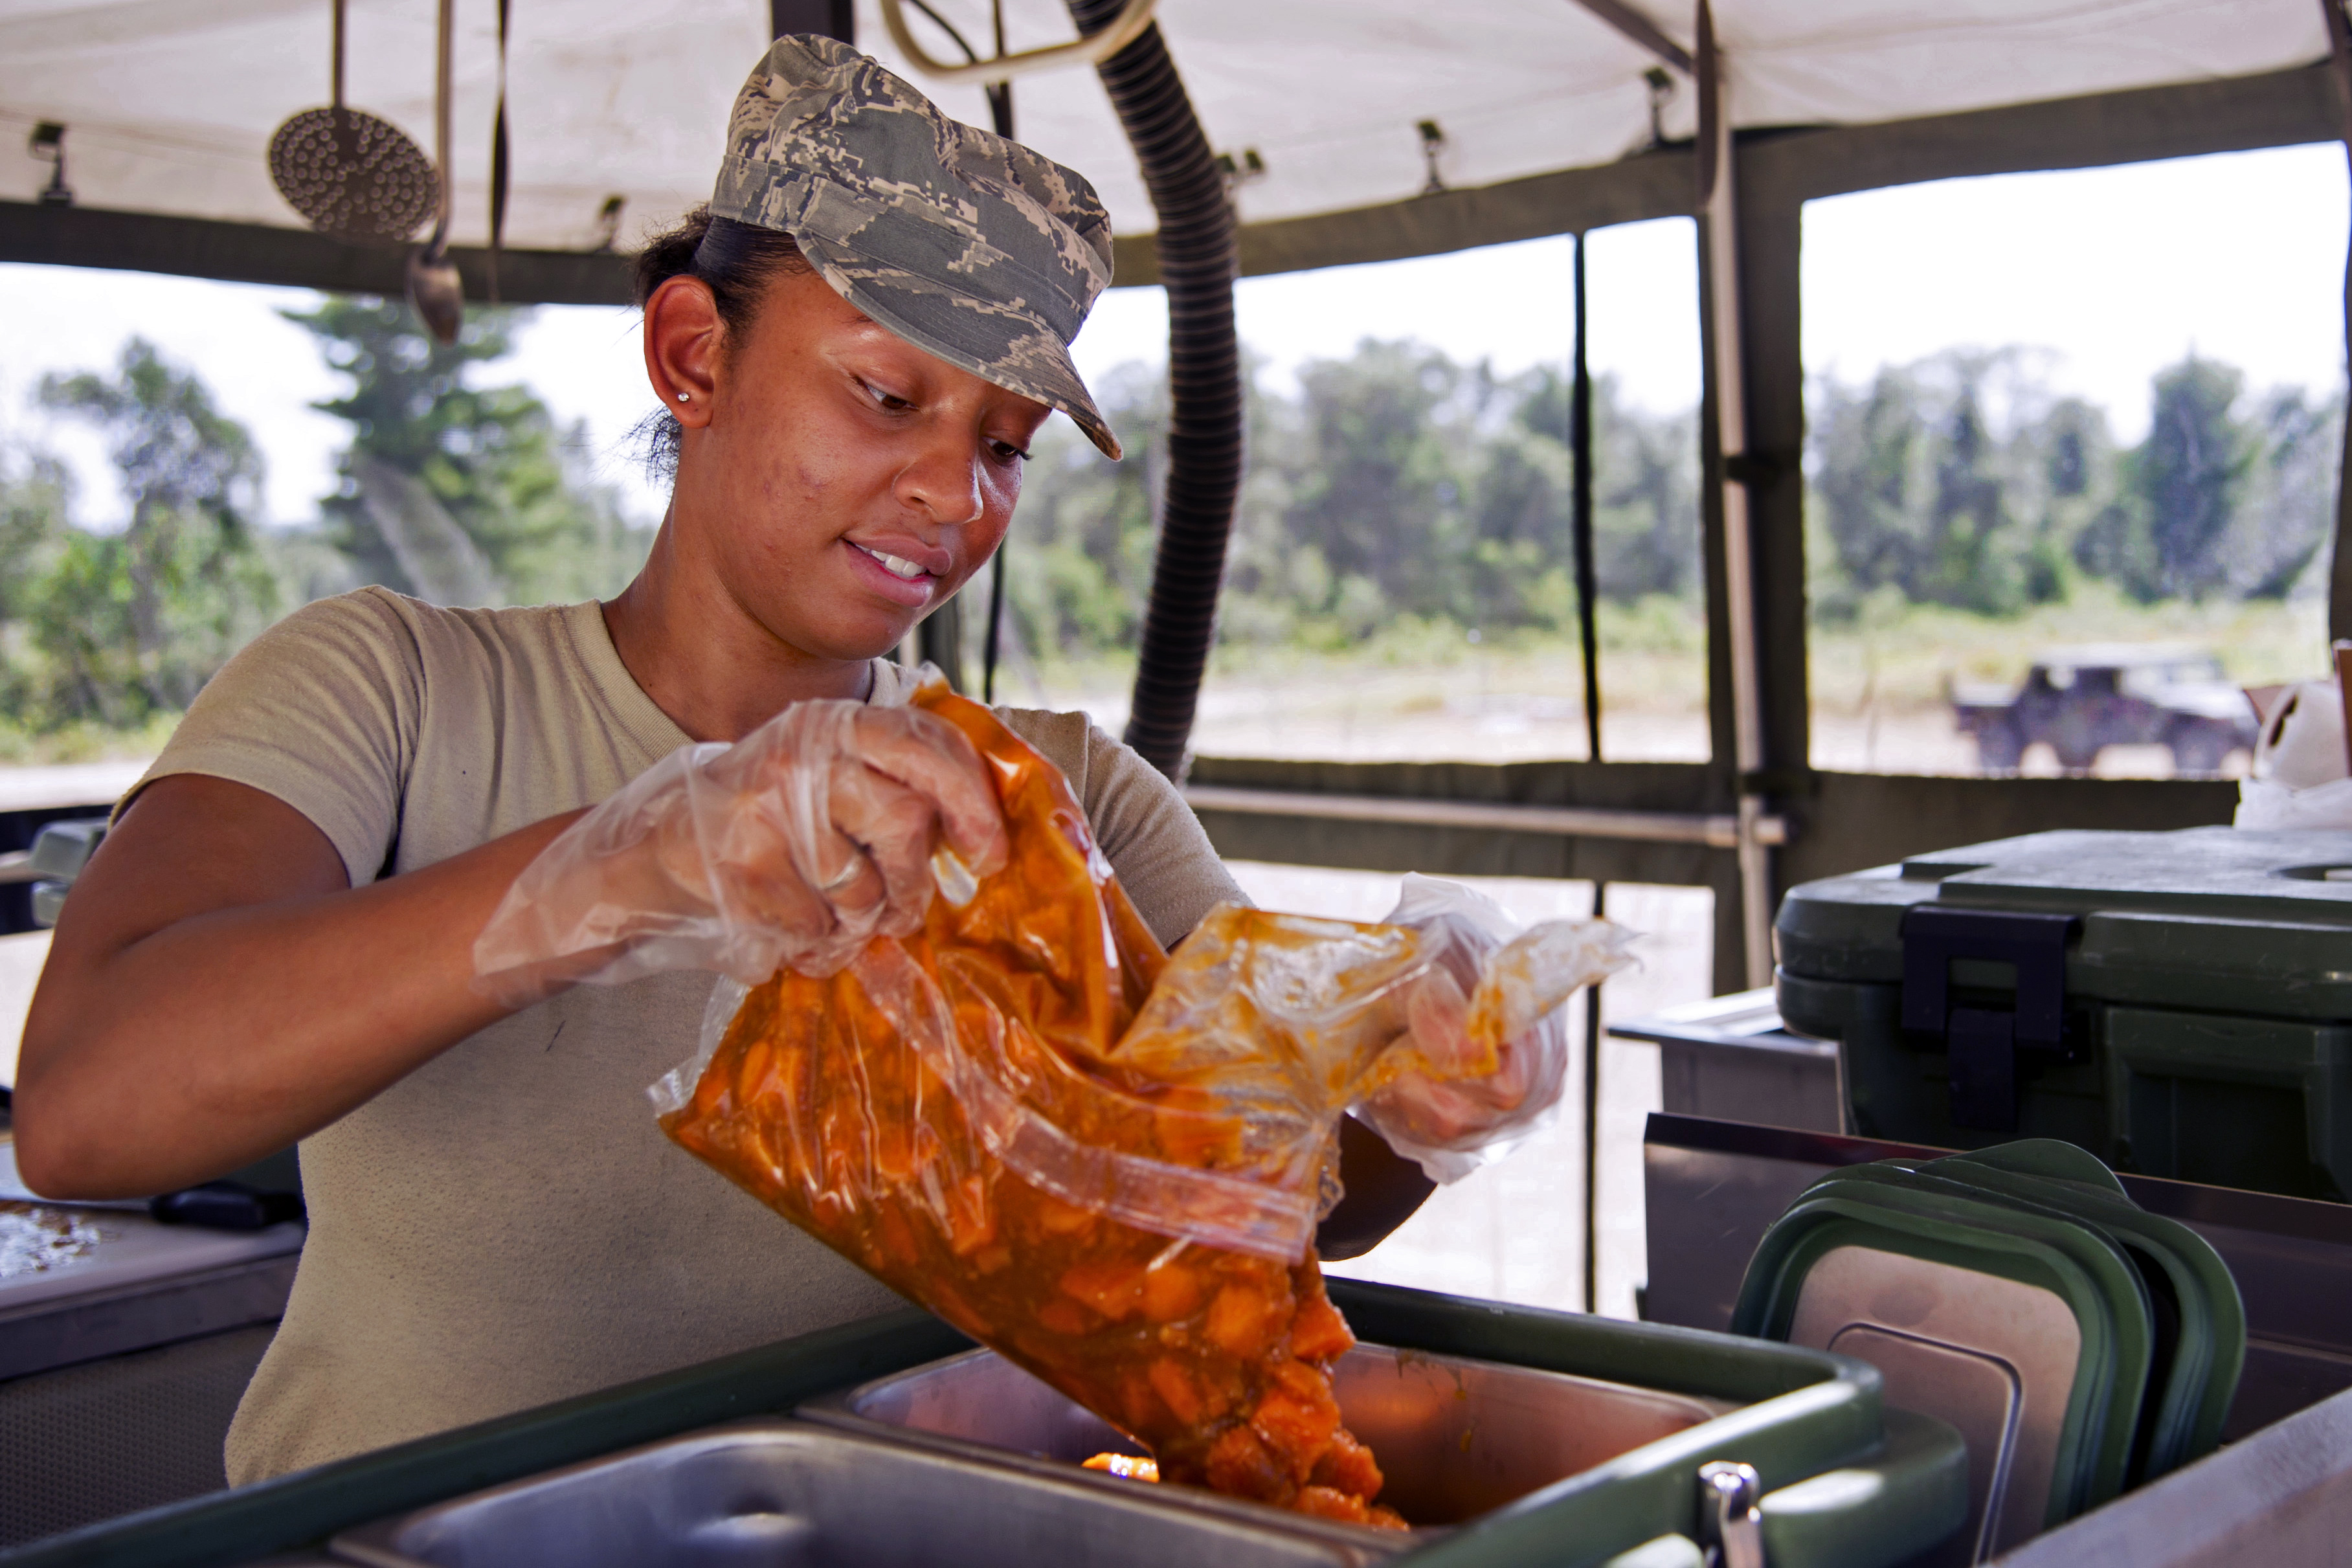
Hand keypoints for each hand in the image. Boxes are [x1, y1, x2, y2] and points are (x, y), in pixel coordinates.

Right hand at [474, 697, 1005, 1004]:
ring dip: (861, 922)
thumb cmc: (768, 823)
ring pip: (862, 886)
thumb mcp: (830, 781)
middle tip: (903, 909)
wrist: (651, 848)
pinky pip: (813, 924)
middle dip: (915, 884)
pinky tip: (791, 929)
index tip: (991, 856)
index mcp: (837, 723)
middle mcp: (802, 750)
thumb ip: (896, 787)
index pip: (930, 746)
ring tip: (834, 919)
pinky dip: (813, 944)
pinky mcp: (736, 860)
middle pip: (905, 823)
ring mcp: (764, 804)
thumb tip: (986, 836)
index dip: (974, 804)